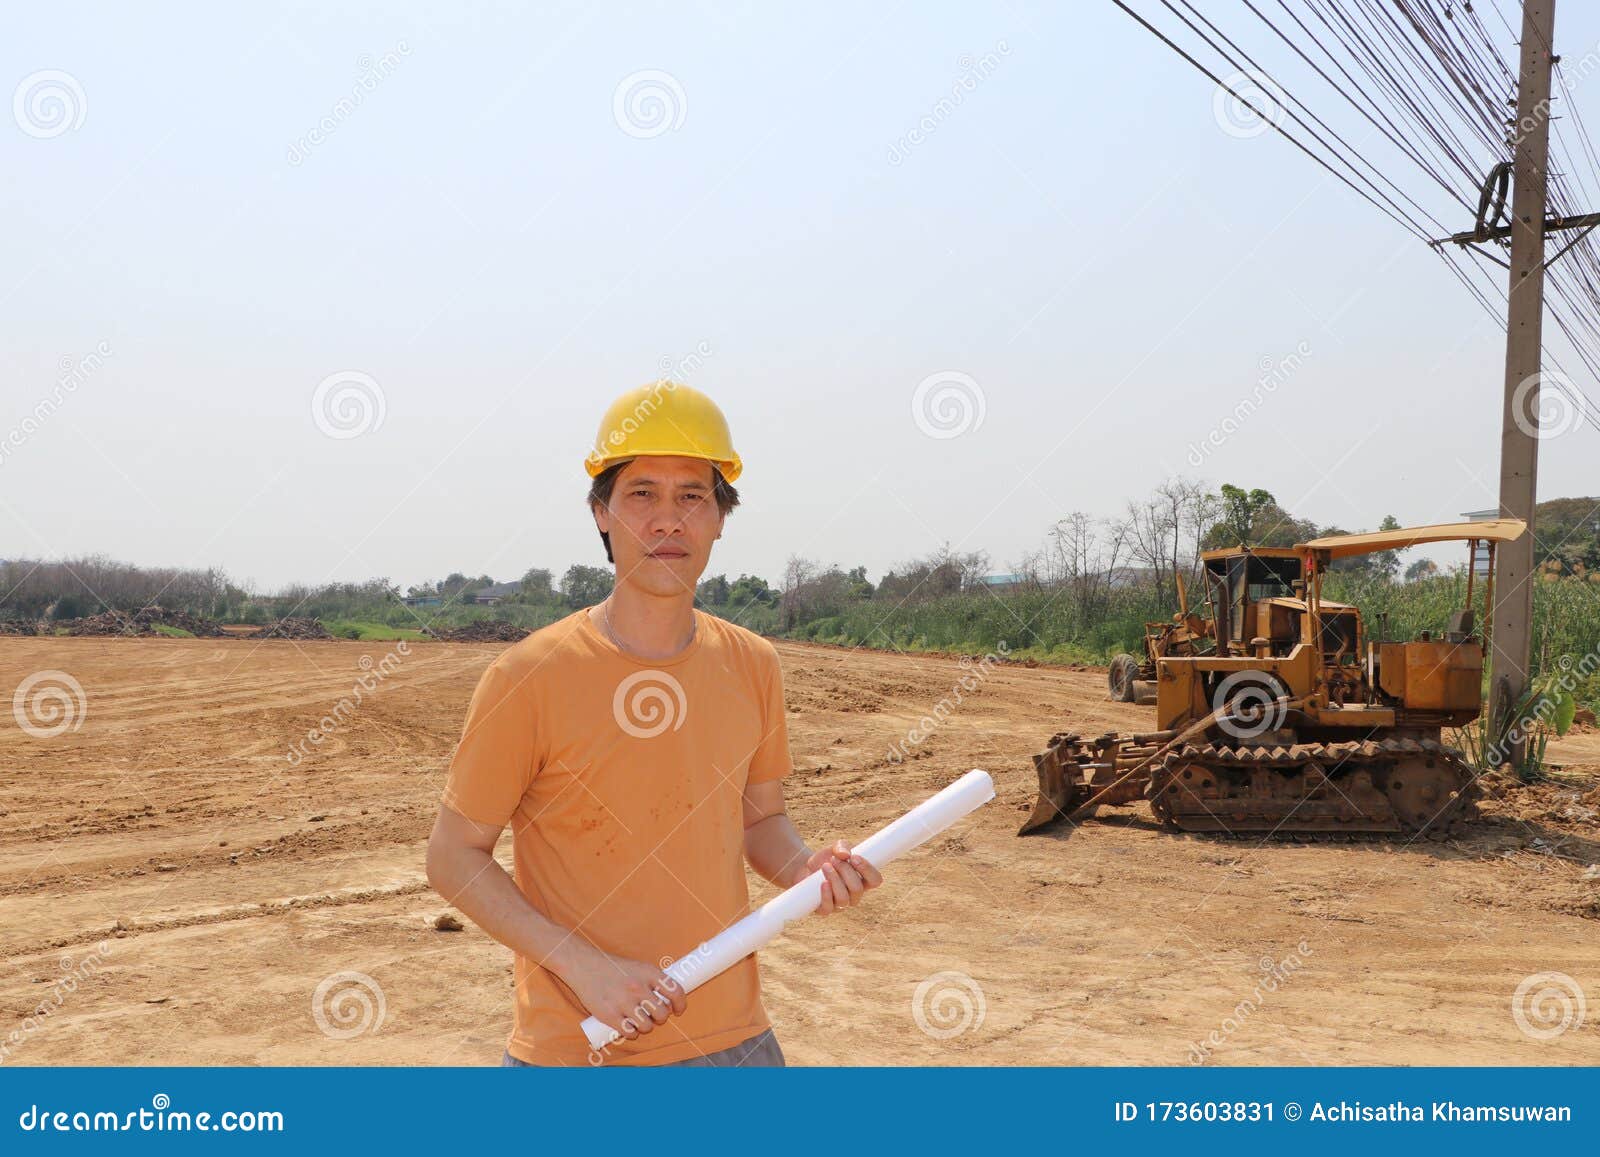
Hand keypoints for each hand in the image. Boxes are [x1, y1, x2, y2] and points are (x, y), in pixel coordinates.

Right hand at [553, 942, 685, 1039]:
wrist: (583, 965)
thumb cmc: (612, 967)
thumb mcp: (637, 967)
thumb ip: (652, 981)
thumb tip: (669, 999)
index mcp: (648, 972)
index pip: (675, 991)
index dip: (681, 1004)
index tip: (678, 1010)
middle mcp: (638, 987)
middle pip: (662, 1013)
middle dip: (660, 1018)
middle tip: (653, 1015)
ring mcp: (623, 1002)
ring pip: (647, 1026)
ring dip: (646, 1027)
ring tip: (640, 1021)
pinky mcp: (609, 1015)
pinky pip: (630, 1032)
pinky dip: (632, 1034)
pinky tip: (629, 1028)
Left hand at [800, 839, 882, 914]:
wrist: (806, 868)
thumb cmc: (827, 858)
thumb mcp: (835, 848)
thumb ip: (842, 847)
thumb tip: (845, 855)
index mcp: (863, 881)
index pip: (875, 880)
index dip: (868, 870)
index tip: (854, 857)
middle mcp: (854, 895)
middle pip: (857, 889)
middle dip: (845, 871)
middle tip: (834, 859)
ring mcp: (840, 904)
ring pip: (843, 899)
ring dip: (834, 880)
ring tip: (825, 866)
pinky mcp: (825, 909)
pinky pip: (829, 907)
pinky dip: (826, 894)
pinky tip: (823, 883)